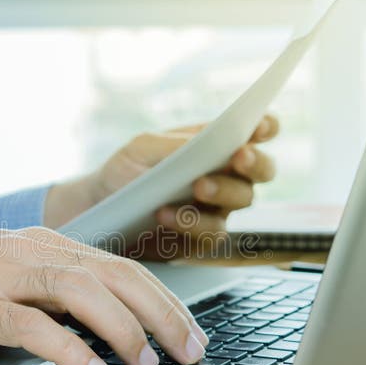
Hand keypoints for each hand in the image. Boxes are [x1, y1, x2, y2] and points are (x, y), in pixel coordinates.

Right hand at [0, 228, 207, 364]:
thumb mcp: (12, 279)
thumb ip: (58, 294)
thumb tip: (115, 324)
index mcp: (46, 245)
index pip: (121, 267)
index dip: (164, 300)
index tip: (191, 333)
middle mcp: (30, 252)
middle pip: (113, 276)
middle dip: (161, 314)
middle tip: (190, 351)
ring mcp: (0, 275)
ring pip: (79, 292)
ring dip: (122, 329)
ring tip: (146, 364)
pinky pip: (30, 324)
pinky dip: (67, 348)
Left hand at [45, 116, 278, 255]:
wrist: (99, 207)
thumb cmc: (127, 169)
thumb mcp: (143, 147)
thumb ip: (176, 144)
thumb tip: (208, 143)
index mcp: (219, 145)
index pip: (257, 132)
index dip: (266, 126)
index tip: (262, 124)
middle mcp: (228, 176)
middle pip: (262, 170)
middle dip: (256, 162)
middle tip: (239, 156)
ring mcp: (219, 209)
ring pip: (243, 201)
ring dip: (223, 191)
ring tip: (198, 186)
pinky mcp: (202, 240)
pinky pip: (211, 233)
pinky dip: (189, 223)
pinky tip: (164, 214)